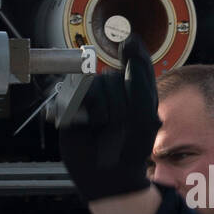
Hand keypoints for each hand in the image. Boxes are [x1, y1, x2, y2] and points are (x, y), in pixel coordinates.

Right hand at [58, 33, 160, 201]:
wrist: (111, 175)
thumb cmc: (132, 145)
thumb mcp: (144, 108)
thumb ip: (139, 71)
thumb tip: (130, 38)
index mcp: (131, 86)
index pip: (131, 62)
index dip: (130, 63)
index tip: (128, 65)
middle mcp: (108, 88)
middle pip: (109, 79)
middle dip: (118, 105)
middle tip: (120, 126)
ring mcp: (88, 97)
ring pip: (90, 87)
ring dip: (100, 111)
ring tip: (102, 128)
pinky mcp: (69, 108)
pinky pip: (71, 97)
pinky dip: (80, 113)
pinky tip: (87, 126)